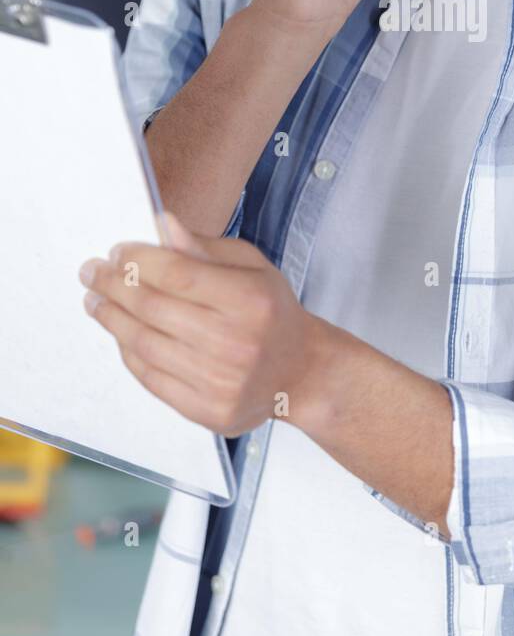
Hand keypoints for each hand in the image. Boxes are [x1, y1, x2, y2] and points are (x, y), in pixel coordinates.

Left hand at [77, 212, 322, 436]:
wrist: (300, 372)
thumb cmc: (272, 312)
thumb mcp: (252, 266)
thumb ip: (205, 247)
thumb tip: (162, 224)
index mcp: (249, 299)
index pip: (178, 274)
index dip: (139, 261)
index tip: (117, 252)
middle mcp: (235, 342)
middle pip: (154, 309)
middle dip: (114, 286)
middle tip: (92, 272)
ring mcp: (220, 382)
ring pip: (145, 345)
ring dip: (112, 319)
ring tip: (96, 301)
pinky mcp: (208, 411)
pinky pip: (151, 379)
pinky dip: (129, 353)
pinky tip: (120, 333)